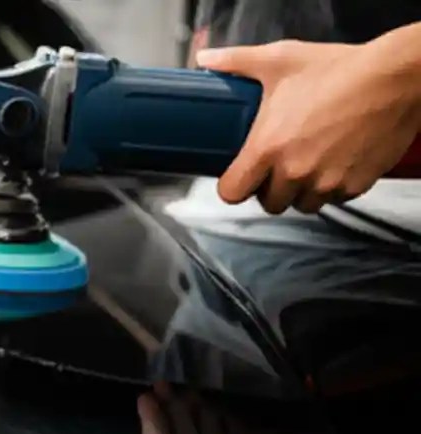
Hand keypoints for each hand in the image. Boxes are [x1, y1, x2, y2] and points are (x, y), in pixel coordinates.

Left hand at [197, 38, 420, 213]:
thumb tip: (207, 60)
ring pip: (303, 205)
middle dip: (270, 188)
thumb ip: (237, 62)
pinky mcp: (355, 186)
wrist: (397, 78)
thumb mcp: (280, 60)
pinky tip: (336, 161)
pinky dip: (333, 187)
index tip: (239, 176)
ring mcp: (326, 182)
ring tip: (308, 163)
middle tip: (279, 164)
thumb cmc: (340, 70)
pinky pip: (335, 199)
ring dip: (301, 191)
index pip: (232, 193)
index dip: (233, 186)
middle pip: (269, 203)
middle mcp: (294, 172)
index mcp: (267, 148)